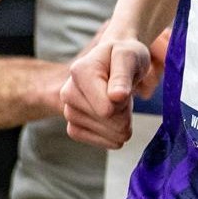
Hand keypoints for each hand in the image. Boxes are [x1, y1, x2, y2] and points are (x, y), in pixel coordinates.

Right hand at [61, 32, 161, 148]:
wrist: (117, 63)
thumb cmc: (124, 57)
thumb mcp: (129, 56)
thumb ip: (123, 75)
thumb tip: (116, 97)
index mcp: (80, 72)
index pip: (107, 108)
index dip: (124, 103)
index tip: (125, 88)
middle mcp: (68, 92)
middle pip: (106, 120)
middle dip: (124, 112)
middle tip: (124, 95)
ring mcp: (69, 110)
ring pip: (102, 132)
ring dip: (120, 125)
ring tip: (120, 105)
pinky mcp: (73, 126)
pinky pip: (94, 142)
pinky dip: (111, 137)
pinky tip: (116, 125)